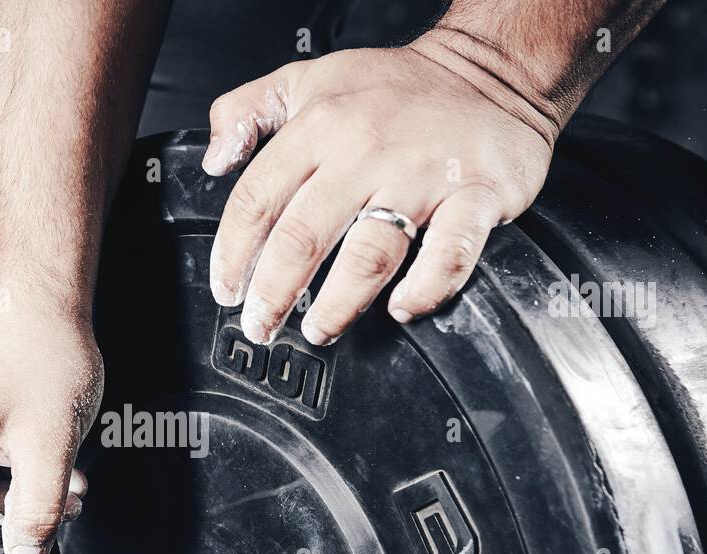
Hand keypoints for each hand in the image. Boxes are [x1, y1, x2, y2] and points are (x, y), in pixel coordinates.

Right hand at [0, 262, 100, 553]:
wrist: (44, 286)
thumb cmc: (36, 345)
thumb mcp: (46, 444)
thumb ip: (36, 511)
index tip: (12, 545)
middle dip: (3, 519)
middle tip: (49, 522)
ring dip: (20, 496)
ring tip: (66, 494)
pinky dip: (21, 470)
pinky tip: (61, 470)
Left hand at [201, 38, 555, 345]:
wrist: (492, 71)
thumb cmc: (397, 86)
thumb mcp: (308, 79)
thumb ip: (247, 112)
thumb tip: (213, 159)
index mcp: (320, 126)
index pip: (258, 199)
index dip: (233, 253)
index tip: (226, 289)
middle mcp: (367, 151)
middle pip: (303, 237)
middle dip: (272, 293)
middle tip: (261, 326)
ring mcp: (423, 176)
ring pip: (368, 255)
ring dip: (336, 305)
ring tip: (317, 329)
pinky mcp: (478, 194)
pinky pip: (450, 254)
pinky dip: (426, 289)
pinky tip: (401, 308)